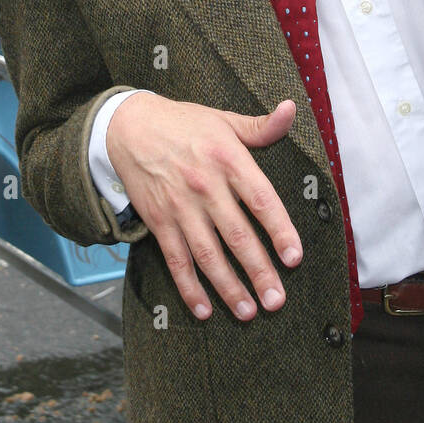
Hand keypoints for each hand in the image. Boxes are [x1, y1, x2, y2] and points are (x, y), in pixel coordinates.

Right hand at [106, 92, 301, 321]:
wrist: (129, 126)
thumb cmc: (185, 124)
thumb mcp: (224, 119)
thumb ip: (262, 126)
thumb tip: (291, 110)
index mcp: (228, 159)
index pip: (261, 200)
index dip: (280, 230)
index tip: (294, 257)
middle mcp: (205, 186)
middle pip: (237, 236)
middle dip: (259, 272)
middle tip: (276, 300)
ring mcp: (180, 207)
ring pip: (208, 255)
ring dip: (228, 287)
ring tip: (248, 312)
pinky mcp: (158, 221)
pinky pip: (176, 260)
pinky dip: (189, 287)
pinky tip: (203, 309)